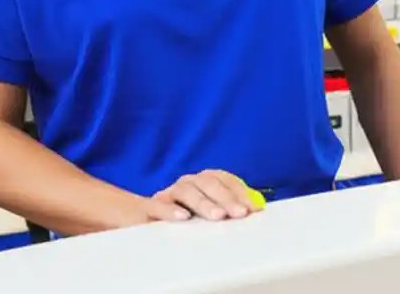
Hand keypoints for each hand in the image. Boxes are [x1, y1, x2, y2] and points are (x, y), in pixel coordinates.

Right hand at [149, 170, 263, 221]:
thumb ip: (229, 209)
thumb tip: (256, 210)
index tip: (252, 209)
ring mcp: (169, 192)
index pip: (225, 180)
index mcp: (205, 181)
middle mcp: (188, 182)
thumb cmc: (184, 216)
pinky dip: (171, 210)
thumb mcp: (208, 213)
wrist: (143, 218)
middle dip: (227, 199)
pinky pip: (159, 205)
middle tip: (240, 214)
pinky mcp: (150, 206)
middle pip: (209, 184)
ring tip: (218, 216)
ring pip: (187, 191)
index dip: (240, 192)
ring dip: (204, 203)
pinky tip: (183, 217)